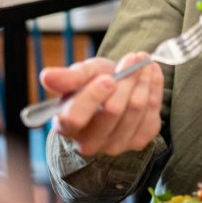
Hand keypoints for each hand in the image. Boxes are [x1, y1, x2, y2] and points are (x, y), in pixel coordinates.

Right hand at [39, 52, 162, 156]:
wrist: (116, 92)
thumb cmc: (93, 84)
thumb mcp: (81, 75)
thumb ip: (67, 77)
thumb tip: (46, 76)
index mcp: (67, 126)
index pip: (75, 117)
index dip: (93, 96)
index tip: (108, 77)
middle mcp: (90, 143)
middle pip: (113, 110)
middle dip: (126, 79)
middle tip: (133, 57)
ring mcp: (115, 145)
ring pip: (136, 108)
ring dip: (143, 79)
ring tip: (143, 61)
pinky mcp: (139, 141)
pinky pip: (153, 112)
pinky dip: (155, 88)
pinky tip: (151, 74)